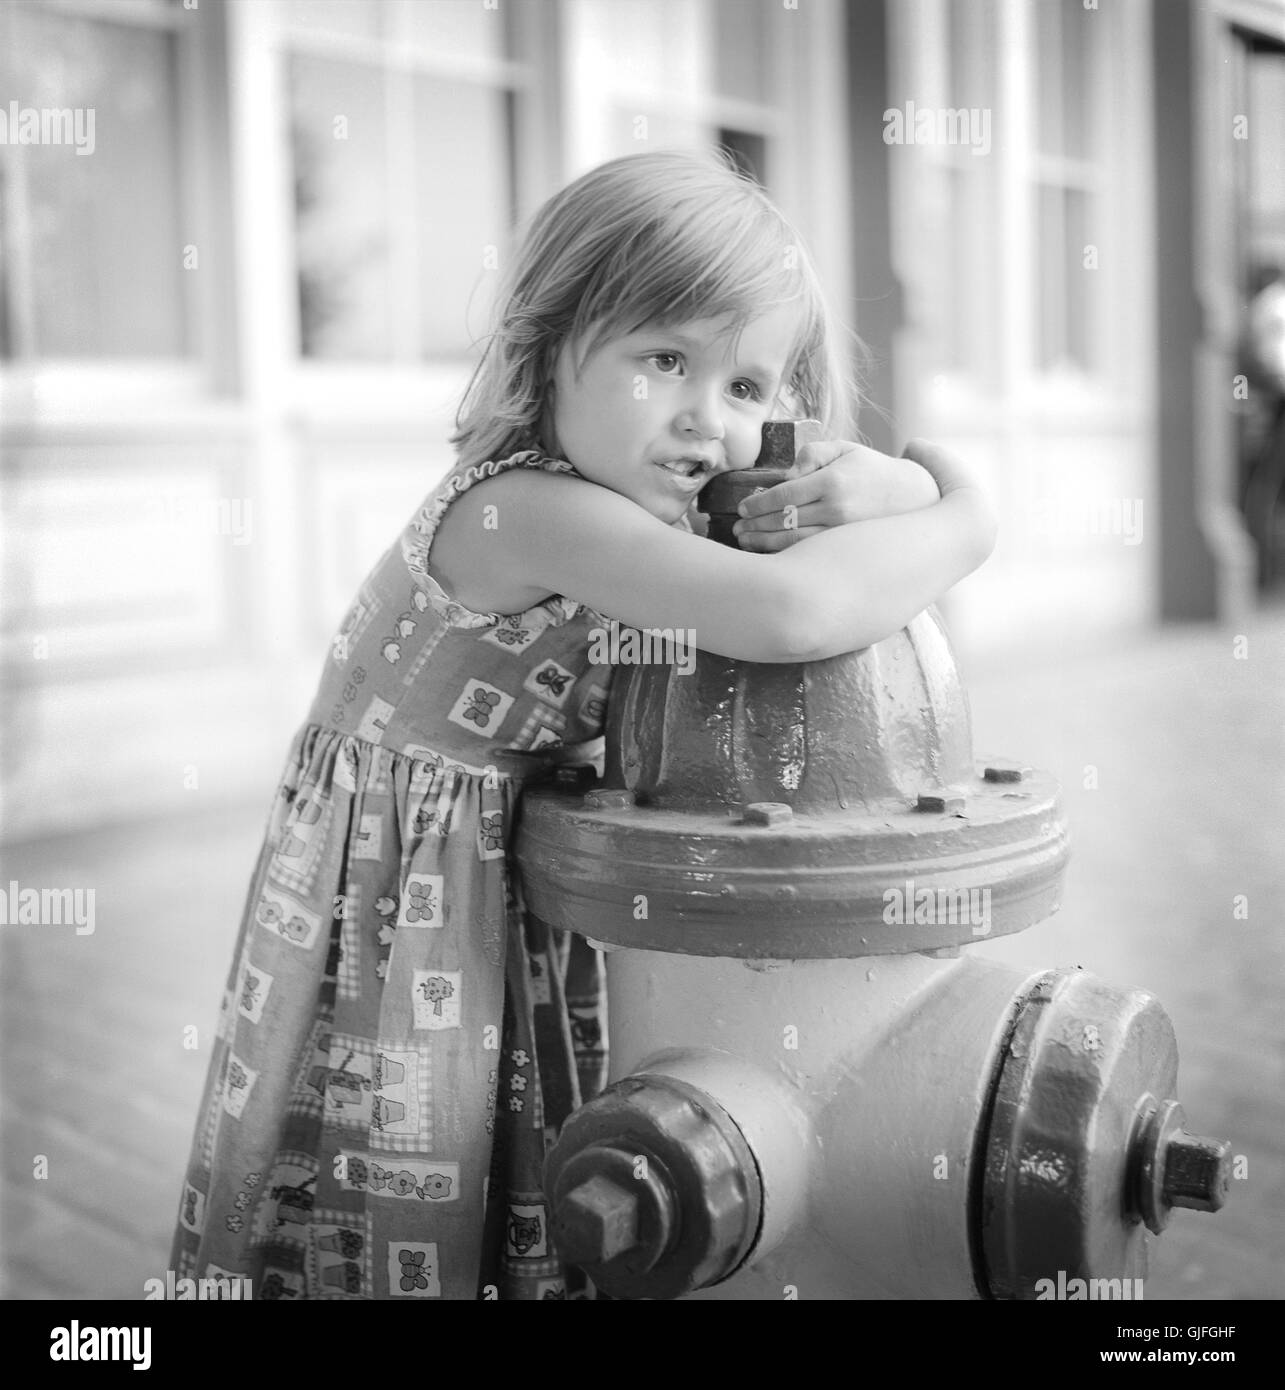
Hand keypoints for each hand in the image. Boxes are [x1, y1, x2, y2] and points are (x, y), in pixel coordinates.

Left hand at [731, 439, 942, 551]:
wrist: (915, 498)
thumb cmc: (874, 471)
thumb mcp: (846, 449)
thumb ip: (813, 453)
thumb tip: (787, 472)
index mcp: (833, 481)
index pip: (784, 494)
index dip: (759, 504)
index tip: (744, 508)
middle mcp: (836, 509)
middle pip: (783, 520)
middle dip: (755, 526)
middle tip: (738, 529)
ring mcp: (842, 534)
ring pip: (793, 542)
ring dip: (764, 544)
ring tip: (746, 542)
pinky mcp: (846, 550)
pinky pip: (808, 554)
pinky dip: (785, 555)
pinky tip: (770, 553)